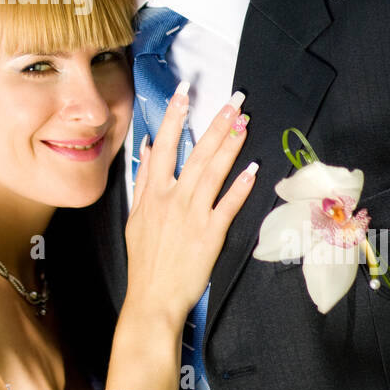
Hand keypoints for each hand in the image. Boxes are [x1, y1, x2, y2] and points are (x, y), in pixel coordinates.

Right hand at [124, 86, 257, 327]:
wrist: (152, 298)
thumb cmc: (145, 259)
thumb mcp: (136, 215)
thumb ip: (143, 180)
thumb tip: (148, 148)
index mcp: (153, 192)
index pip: (165, 145)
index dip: (174, 116)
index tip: (185, 92)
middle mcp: (172, 198)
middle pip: (197, 152)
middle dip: (216, 122)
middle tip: (234, 99)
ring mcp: (192, 215)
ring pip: (214, 172)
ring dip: (231, 145)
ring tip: (245, 122)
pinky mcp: (210, 234)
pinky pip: (228, 205)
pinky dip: (240, 187)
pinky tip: (253, 169)